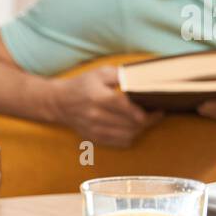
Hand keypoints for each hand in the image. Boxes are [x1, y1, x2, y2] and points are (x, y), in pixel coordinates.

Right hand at [49, 66, 164, 147]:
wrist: (59, 102)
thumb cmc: (82, 85)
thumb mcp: (99, 73)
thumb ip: (120, 74)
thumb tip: (141, 78)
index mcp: (97, 97)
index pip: (124, 107)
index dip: (142, 111)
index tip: (157, 109)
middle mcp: (95, 115)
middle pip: (129, 123)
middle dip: (148, 120)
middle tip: (156, 114)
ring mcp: (94, 129)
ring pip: (127, 135)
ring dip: (140, 129)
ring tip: (145, 121)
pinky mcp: (94, 137)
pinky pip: (119, 142)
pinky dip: (130, 137)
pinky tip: (132, 128)